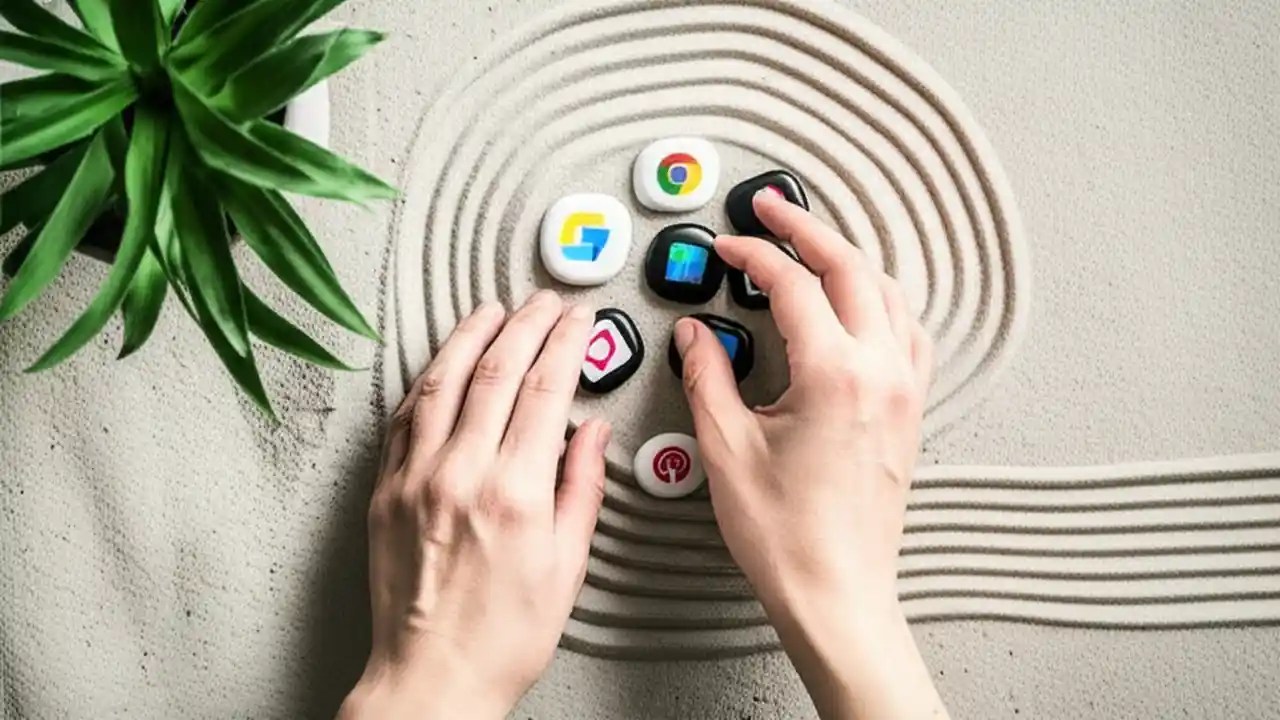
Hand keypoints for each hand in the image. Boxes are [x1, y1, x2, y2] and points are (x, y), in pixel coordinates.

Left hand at [338, 292, 608, 719]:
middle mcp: (460, 475)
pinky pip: (405, 416)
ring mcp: (415, 478)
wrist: (431, 678)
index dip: (565, 343)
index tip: (577, 321)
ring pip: (442, 381)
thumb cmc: (503, 636)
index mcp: (515, 493)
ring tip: (491, 310)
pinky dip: (428, 379)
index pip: (545, 389)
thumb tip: (591, 431)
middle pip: (495, 371)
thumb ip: (581, 487)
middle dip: (525, 324)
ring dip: (470, 336)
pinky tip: (443, 363)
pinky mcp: (384, 490)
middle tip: (544, 302)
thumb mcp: (566, 564)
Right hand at [673, 190, 945, 718]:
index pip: (791, 284)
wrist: (838, 594)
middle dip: (806, 229)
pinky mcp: (909, 410)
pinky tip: (856, 303)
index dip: (752, 255)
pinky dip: (879, 299)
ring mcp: (904, 389)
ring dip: (847, 258)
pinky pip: (907, 331)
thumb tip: (695, 334)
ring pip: (887, 292)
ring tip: (810, 244)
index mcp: (833, 373)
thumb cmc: (786, 536)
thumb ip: (708, 377)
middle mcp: (880, 370)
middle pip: (850, 268)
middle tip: (769, 208)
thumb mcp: (725, 450)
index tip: (724, 247)